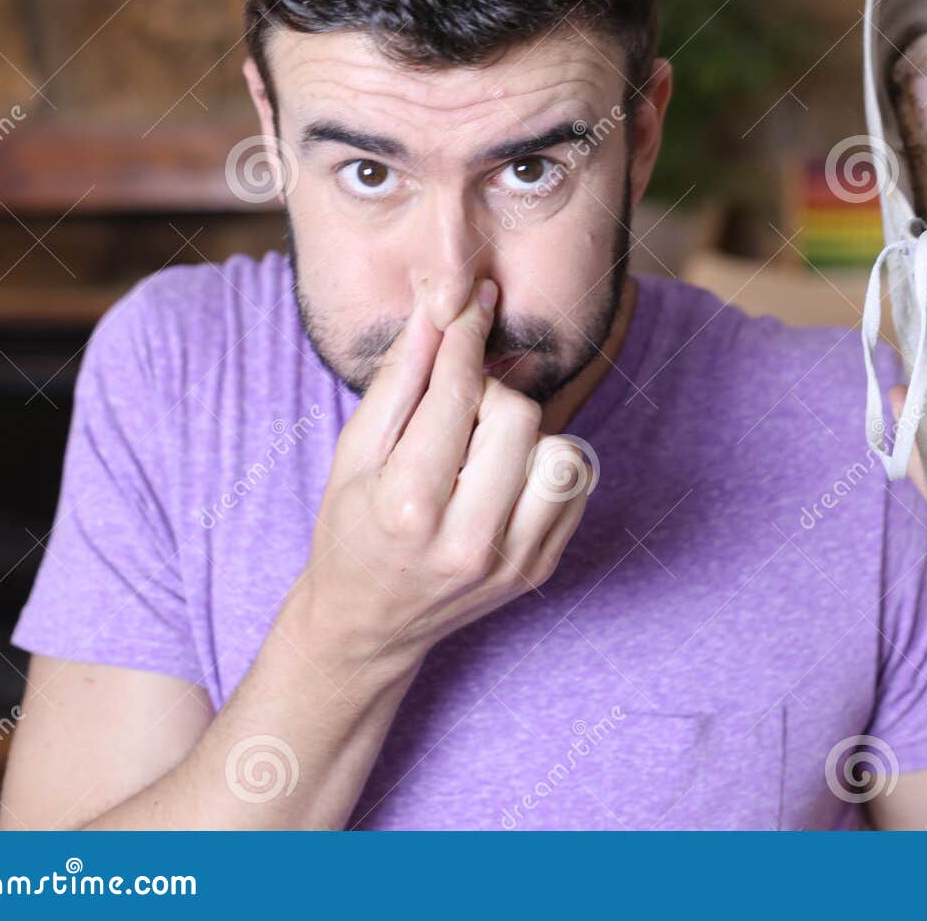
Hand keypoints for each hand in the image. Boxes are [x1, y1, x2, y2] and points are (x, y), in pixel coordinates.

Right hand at [293, 278, 590, 665]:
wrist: (369, 623)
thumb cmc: (351, 528)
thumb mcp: (355, 452)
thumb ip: (401, 377)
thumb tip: (440, 307)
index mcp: (409, 507)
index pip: (457, 394)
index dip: (465, 336)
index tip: (472, 302)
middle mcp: (469, 541)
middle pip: (518, 414)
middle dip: (488, 394)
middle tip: (455, 413)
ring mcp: (512, 561)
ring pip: (559, 450)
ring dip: (523, 436)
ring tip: (478, 454)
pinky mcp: (540, 569)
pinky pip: (575, 485)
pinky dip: (544, 467)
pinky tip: (502, 479)